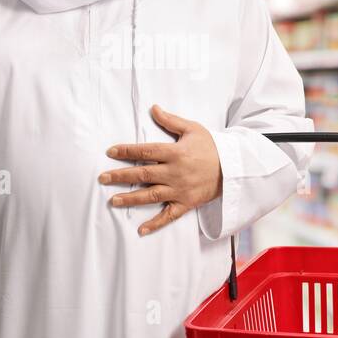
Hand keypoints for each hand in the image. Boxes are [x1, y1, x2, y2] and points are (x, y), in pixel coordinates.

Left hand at [99, 105, 222, 235]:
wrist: (234, 168)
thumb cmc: (212, 146)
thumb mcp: (193, 129)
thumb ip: (170, 120)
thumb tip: (153, 108)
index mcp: (175, 153)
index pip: (145, 151)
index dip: (126, 151)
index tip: (110, 152)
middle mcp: (175, 173)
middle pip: (143, 175)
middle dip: (120, 176)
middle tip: (102, 178)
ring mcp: (179, 190)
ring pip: (151, 196)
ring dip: (131, 199)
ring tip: (113, 201)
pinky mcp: (186, 203)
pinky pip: (168, 216)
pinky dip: (155, 224)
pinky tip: (141, 230)